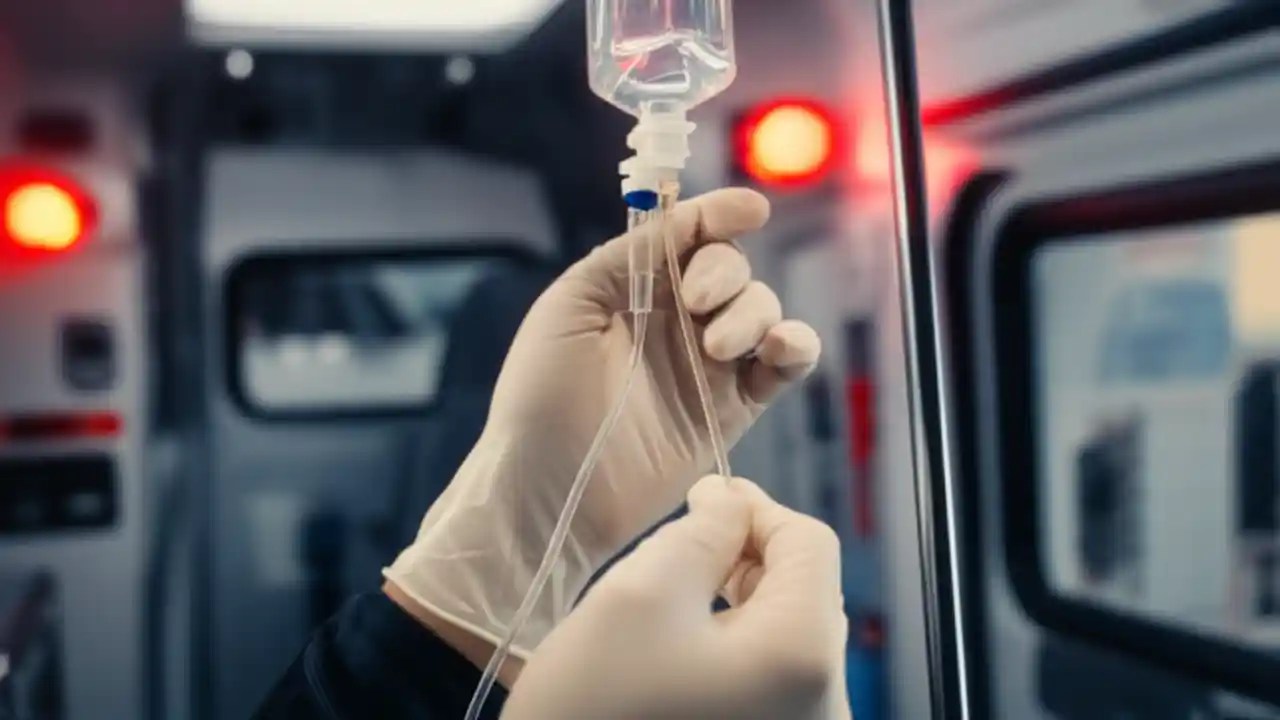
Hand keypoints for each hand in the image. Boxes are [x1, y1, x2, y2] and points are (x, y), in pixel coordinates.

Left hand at [385, 188, 821, 657]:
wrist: (550, 488)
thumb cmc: (542, 397)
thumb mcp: (571, 305)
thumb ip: (630, 256)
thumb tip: (688, 218)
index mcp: (634, 289)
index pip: (688, 237)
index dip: (719, 216)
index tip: (749, 211)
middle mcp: (675, 321)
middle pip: (732, 269)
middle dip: (725, 274)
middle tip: (698, 304)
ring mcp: (707, 365)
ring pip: (762, 311)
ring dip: (753, 314)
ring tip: (717, 347)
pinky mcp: (733, 409)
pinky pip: (785, 366)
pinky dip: (796, 348)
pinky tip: (780, 349)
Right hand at [502, 476, 851, 719]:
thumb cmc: (598, 704)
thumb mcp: (643, 593)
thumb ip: (702, 533)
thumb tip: (731, 501)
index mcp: (804, 654)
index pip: (810, 544)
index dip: (756, 508)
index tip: (704, 498)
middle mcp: (826, 703)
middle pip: (806, 590)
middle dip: (747, 554)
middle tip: (686, 538)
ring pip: (788, 633)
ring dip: (739, 598)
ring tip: (679, 591)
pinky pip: (773, 676)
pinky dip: (735, 644)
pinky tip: (686, 643)